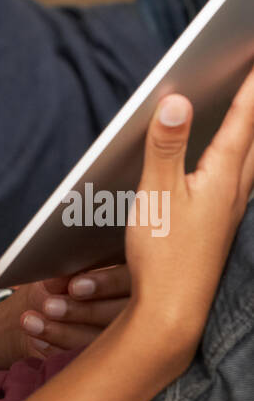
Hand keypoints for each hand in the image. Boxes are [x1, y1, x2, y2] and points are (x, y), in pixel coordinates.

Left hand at [12, 265, 130, 360]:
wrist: (46, 310)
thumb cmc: (60, 282)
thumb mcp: (62, 272)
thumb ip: (68, 270)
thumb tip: (62, 277)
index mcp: (134, 276)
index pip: (130, 279)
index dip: (106, 283)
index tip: (74, 286)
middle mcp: (140, 308)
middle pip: (121, 313)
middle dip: (83, 311)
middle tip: (48, 306)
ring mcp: (127, 339)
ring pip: (104, 340)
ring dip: (64, 332)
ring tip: (30, 321)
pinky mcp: (109, 361)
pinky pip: (89, 358)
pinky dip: (58, 349)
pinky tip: (37, 338)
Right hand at [124, 64, 253, 358]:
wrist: (171, 314)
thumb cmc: (162, 256)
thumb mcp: (156, 195)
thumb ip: (165, 146)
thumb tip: (176, 101)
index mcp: (220, 178)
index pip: (240, 122)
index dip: (249, 87)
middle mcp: (234, 191)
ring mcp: (230, 210)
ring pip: (251, 158)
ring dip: (252, 130)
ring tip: (251, 107)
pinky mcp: (220, 224)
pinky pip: (241, 176)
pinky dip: (243, 154)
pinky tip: (232, 159)